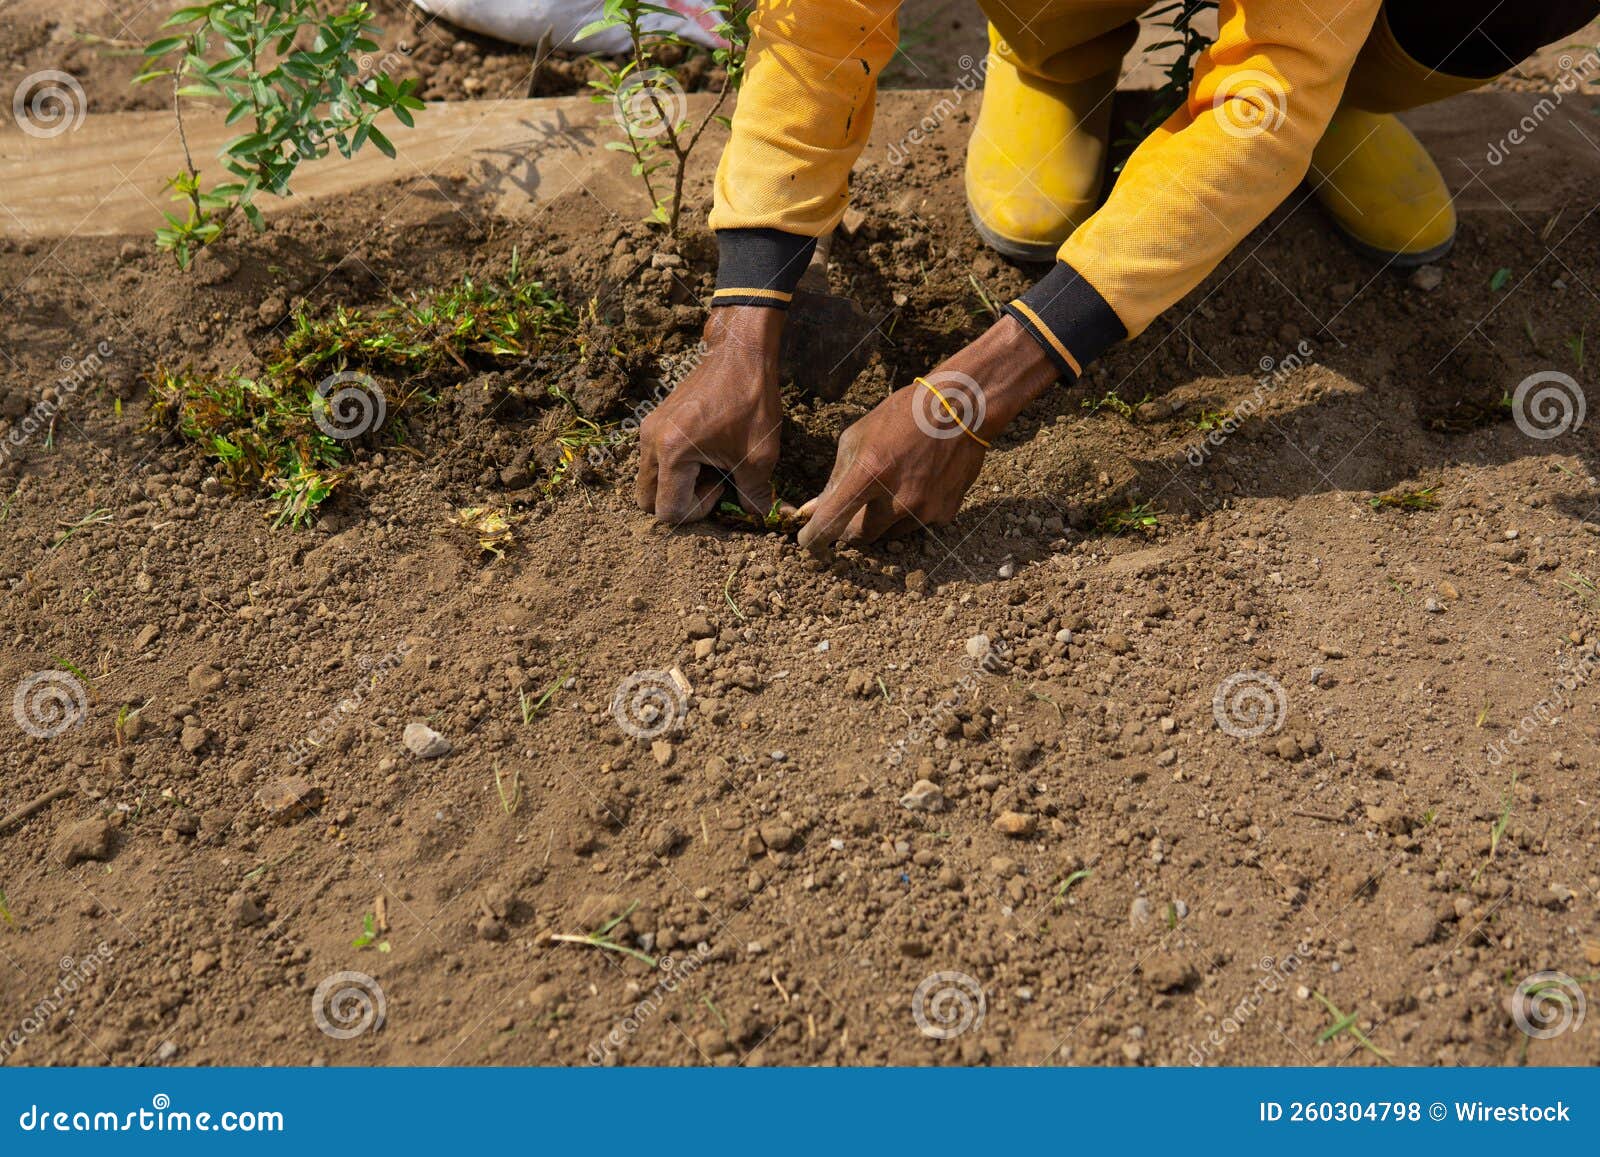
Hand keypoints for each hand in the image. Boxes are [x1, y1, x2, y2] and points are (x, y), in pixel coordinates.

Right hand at [636, 306, 786, 523]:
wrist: (740, 353)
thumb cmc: (751, 401)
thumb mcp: (760, 455)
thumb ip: (754, 495)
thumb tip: (758, 515)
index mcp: (672, 453)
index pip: (668, 511)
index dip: (697, 511)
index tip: (721, 486)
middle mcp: (650, 442)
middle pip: (647, 501)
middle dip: (679, 502)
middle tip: (711, 483)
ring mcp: (648, 430)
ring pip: (650, 480)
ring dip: (677, 484)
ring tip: (711, 464)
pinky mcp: (654, 421)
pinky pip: (654, 459)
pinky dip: (676, 466)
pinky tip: (706, 449)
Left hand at [796, 316, 1056, 550]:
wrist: (962, 409)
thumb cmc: (903, 416)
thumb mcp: (858, 438)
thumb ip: (834, 479)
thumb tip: (812, 511)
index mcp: (869, 473)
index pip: (831, 523)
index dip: (814, 538)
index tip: (808, 542)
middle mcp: (897, 499)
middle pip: (859, 537)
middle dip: (850, 528)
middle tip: (854, 508)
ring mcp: (923, 510)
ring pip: (887, 533)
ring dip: (881, 519)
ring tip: (894, 483)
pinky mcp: (943, 515)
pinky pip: (915, 526)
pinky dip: (908, 513)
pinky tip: (918, 483)